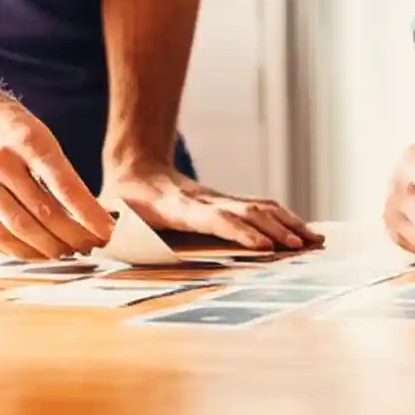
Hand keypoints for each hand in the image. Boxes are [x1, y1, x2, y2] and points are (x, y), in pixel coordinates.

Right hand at [0, 99, 114, 259]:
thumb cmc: (9, 127)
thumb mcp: (40, 134)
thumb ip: (62, 173)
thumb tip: (94, 215)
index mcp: (27, 141)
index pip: (66, 188)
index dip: (90, 216)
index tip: (108, 232)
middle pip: (44, 214)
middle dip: (74, 237)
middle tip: (93, 246)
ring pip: (19, 230)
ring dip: (51, 249)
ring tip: (72, 253)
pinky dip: (22, 251)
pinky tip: (41, 253)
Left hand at [100, 162, 321, 250]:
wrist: (135, 166)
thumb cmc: (118, 200)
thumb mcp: (106, 214)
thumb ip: (107, 228)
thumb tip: (98, 242)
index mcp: (175, 206)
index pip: (213, 218)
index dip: (238, 231)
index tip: (262, 246)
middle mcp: (205, 200)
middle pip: (247, 212)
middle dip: (276, 230)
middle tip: (300, 248)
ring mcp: (220, 199)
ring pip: (261, 208)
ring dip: (289, 224)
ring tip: (315, 241)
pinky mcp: (229, 203)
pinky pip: (263, 209)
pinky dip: (288, 220)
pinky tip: (308, 234)